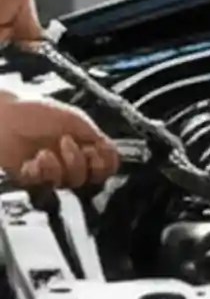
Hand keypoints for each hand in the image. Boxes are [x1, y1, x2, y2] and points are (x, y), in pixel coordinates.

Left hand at [0, 92, 119, 187]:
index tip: (98, 148)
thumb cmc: (36, 112)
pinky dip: (44, 172)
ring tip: (46, 151)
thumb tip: (109, 152)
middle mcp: (69, 162)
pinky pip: (47, 186)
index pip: (107, 166)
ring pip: (71, 183)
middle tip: (67, 143)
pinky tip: (35, 159)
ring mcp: (50, 173)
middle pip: (92, 179)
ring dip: (63, 165)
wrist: (2, 116)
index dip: (107, 162)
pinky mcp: (29, 181)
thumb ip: (95, 136)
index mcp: (83, 146)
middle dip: (82, 162)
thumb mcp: (74, 119)